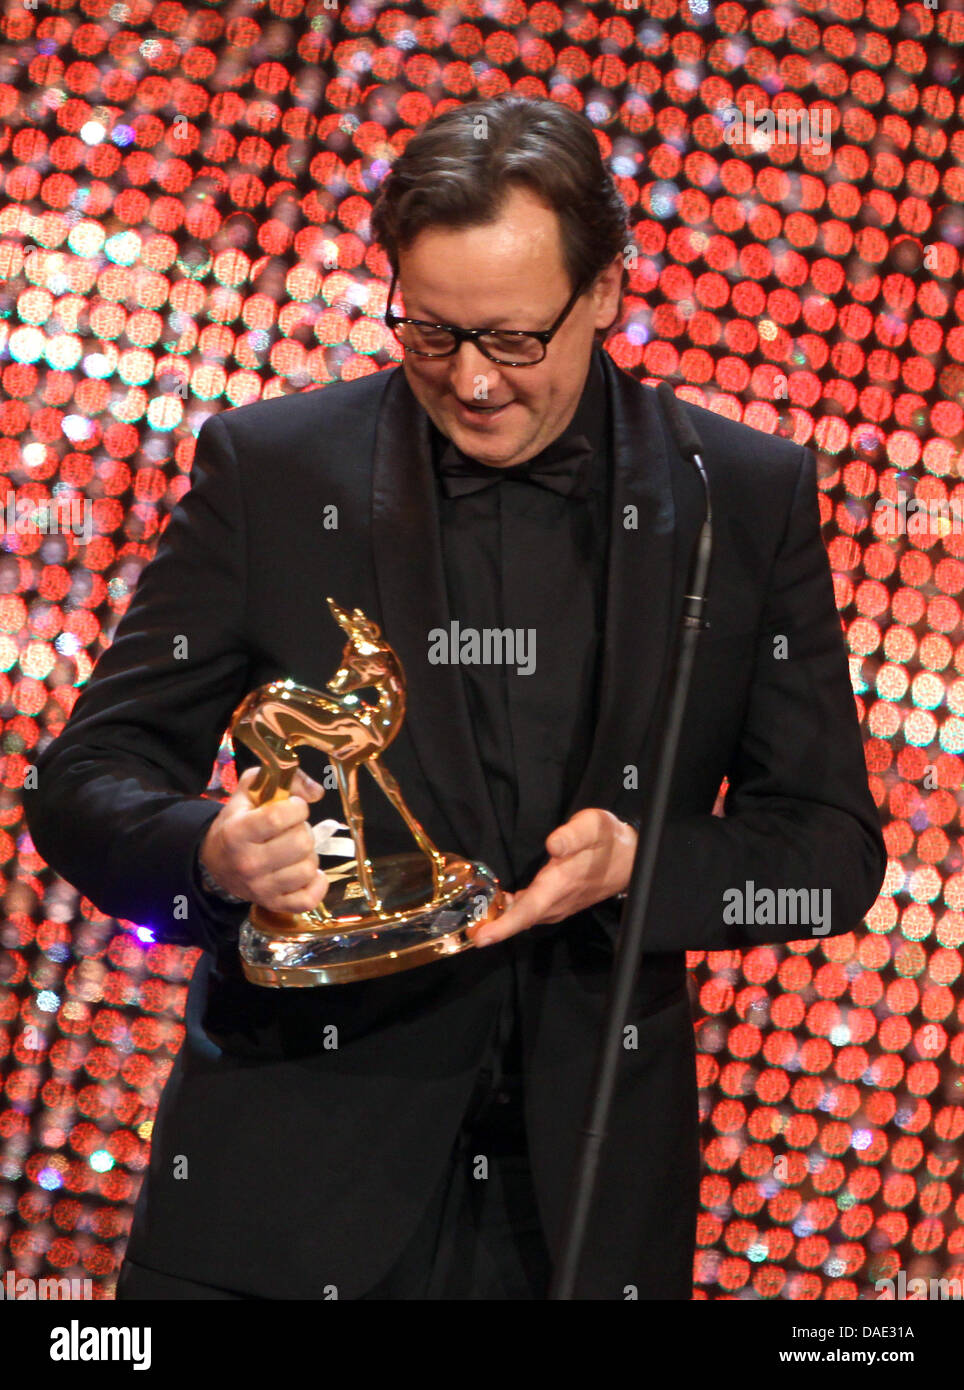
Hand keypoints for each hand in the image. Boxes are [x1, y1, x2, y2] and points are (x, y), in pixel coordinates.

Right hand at [198, 766, 329, 913]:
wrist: (217, 863)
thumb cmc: (237, 823)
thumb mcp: (250, 792)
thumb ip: (283, 779)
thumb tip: (316, 792)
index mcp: (237, 833)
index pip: (279, 817)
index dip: (296, 807)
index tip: (294, 806)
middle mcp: (248, 863)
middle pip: (301, 843)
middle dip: (304, 830)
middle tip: (293, 829)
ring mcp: (261, 888)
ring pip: (309, 869)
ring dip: (309, 855)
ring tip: (295, 850)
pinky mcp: (274, 904)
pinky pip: (309, 899)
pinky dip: (317, 884)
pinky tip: (308, 872)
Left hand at [469, 809, 636, 946]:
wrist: (632, 858)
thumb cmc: (608, 840)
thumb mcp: (592, 826)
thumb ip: (572, 835)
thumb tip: (553, 844)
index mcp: (559, 886)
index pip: (526, 912)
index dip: (502, 927)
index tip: (480, 938)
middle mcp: (556, 903)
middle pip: (520, 920)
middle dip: (492, 928)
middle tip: (464, 929)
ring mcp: (558, 906)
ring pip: (525, 917)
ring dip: (501, 921)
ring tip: (474, 918)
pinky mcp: (558, 903)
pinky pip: (531, 912)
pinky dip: (512, 913)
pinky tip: (500, 903)